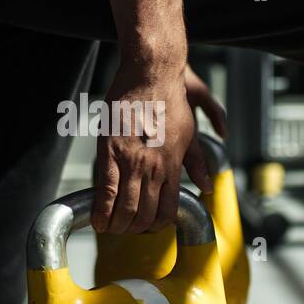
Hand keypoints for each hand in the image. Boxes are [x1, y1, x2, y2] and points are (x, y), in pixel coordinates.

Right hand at [91, 62, 225, 234]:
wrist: (151, 74)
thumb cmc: (170, 100)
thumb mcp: (190, 133)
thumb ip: (196, 163)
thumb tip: (205, 187)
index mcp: (173, 166)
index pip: (167, 210)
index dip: (156, 225)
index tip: (148, 226)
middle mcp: (154, 168)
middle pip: (144, 214)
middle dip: (134, 229)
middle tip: (126, 229)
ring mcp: (132, 161)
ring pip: (125, 208)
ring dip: (117, 225)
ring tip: (111, 228)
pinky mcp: (110, 151)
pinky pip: (106, 190)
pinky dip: (101, 210)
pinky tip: (97, 220)